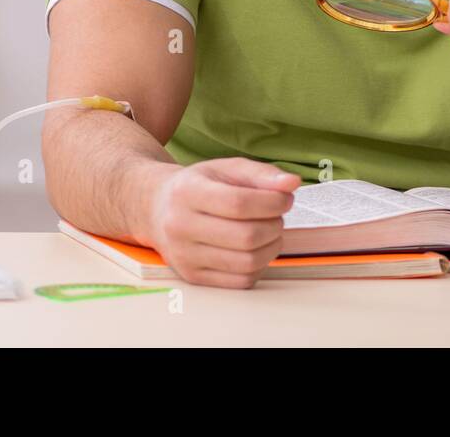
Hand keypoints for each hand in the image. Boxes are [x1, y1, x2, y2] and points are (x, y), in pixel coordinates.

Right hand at [144, 157, 300, 288]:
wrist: (157, 209)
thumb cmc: (200, 186)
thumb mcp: (226, 169)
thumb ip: (261, 174)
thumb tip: (292, 184)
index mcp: (187, 192)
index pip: (239, 203)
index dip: (272, 202)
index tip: (285, 198)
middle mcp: (180, 226)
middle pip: (246, 236)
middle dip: (275, 225)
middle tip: (278, 215)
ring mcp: (184, 256)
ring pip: (247, 261)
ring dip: (272, 246)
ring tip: (269, 230)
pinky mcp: (193, 277)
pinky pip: (241, 280)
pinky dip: (260, 265)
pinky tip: (257, 248)